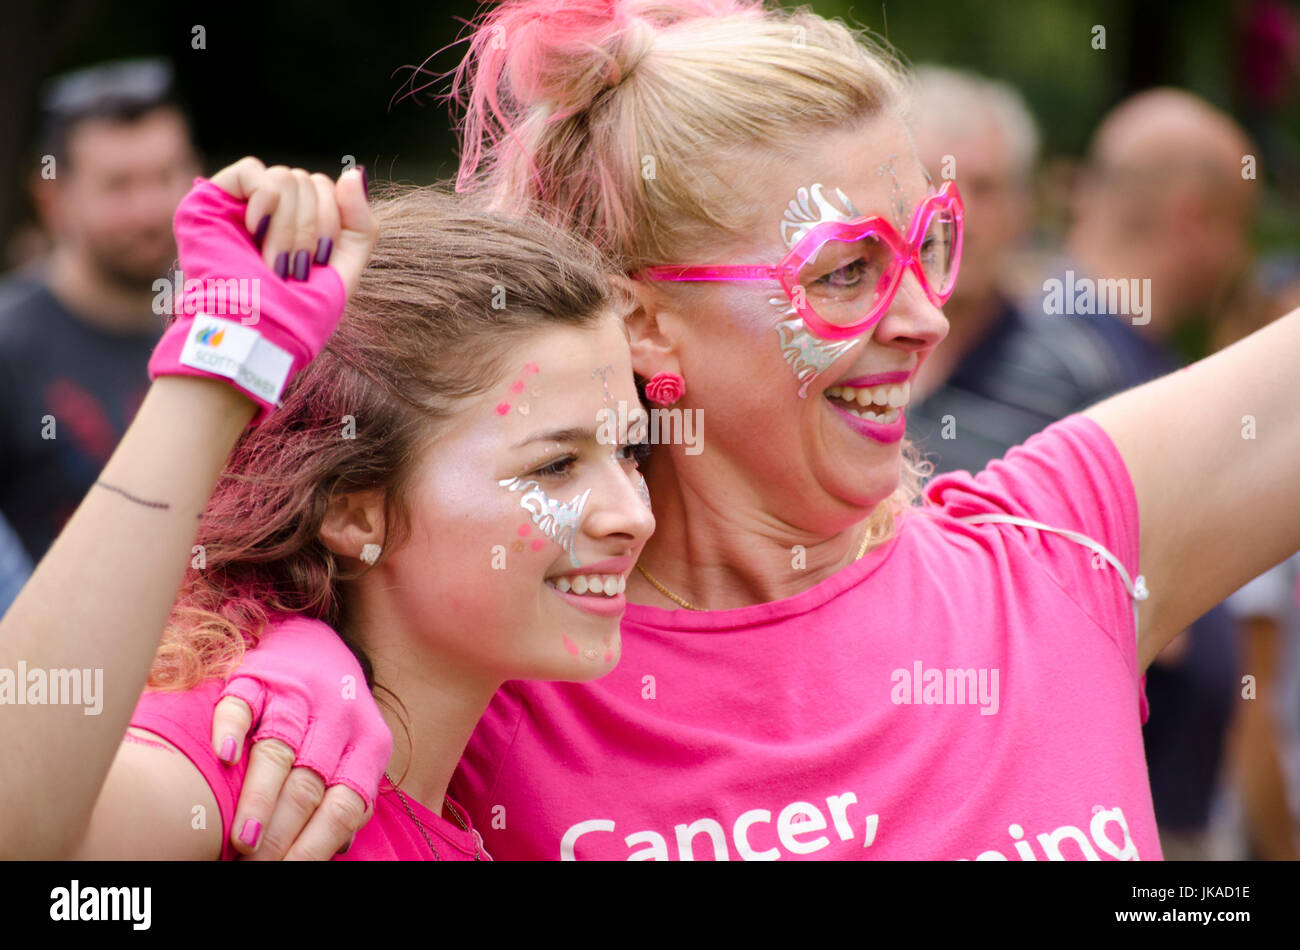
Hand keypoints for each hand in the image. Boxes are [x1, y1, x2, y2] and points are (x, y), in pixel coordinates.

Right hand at [147, 159, 376, 423]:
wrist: (256, 333)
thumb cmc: (297, 311)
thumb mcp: (344, 269)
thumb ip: (359, 224)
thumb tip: (353, 173)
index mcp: (299, 224)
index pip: (328, 189)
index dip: (332, 223)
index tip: (318, 263)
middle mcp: (271, 210)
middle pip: (310, 181)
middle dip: (310, 229)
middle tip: (291, 268)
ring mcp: (241, 203)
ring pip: (286, 177)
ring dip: (288, 229)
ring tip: (272, 262)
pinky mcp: (211, 200)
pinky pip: (253, 170)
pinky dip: (264, 202)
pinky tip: (255, 231)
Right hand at [210, 614, 392, 859]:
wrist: (313, 640)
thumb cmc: (331, 716)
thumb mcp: (353, 750)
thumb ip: (345, 793)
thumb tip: (336, 848)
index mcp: (368, 743)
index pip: (345, 805)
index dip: (316, 844)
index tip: (288, 871)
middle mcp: (337, 717)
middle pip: (309, 784)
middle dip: (283, 833)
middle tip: (257, 864)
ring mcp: (297, 693)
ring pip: (278, 749)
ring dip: (260, 798)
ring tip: (243, 839)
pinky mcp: (259, 675)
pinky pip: (243, 704)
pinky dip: (232, 730)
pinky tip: (224, 759)